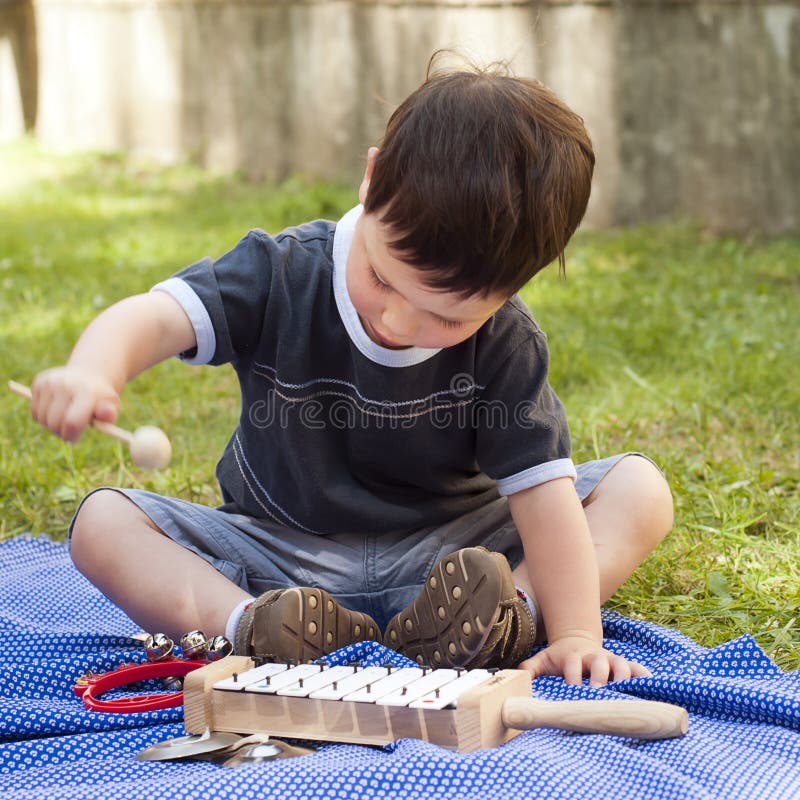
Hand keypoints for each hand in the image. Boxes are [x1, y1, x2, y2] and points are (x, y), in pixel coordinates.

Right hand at [30, 367, 119, 442]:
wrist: (89, 376)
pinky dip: (43, 417)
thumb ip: (109, 414)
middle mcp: (66, 384)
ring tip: (65, 417)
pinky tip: (56, 409)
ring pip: (42, 419)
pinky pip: (35, 412)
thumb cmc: (100, 399)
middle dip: (61, 432)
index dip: (71, 436)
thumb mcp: (111, 406)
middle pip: (54, 423)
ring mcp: (50, 382)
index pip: (72, 422)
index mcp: (86, 392)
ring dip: (52, 425)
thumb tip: (108, 415)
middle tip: (71, 430)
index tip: (73, 439)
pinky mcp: (39, 382)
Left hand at [519, 633, 651, 686]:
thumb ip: (530, 668)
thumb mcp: (543, 659)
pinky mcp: (622, 664)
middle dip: (600, 675)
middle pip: (599, 662)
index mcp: (572, 656)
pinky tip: (652, 683)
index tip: (571, 688)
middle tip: (599, 691)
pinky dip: (644, 675)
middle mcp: (593, 657)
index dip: (572, 675)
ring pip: (620, 663)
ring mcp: (609, 659)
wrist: (576, 641)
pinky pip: (637, 668)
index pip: (572, 664)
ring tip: (626, 688)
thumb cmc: (559, 658)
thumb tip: (515, 677)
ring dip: (624, 674)